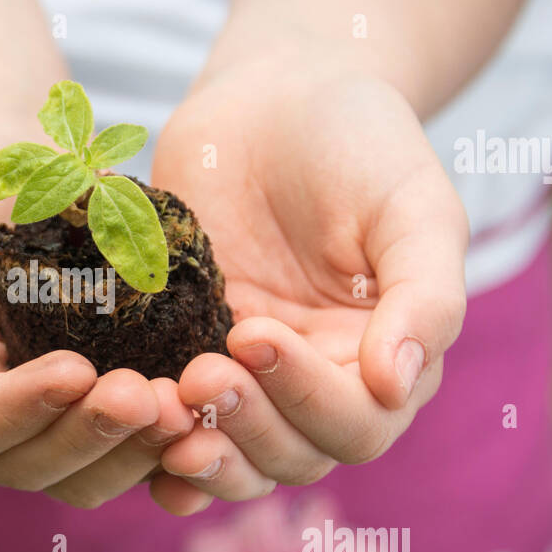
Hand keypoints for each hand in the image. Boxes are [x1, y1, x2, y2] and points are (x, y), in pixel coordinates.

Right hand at [0, 119, 193, 508]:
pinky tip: (213, 402)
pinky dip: (171, 435)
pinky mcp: (101, 405)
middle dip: (92, 436)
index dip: (18, 411)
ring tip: (190, 403)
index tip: (73, 370)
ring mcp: (47, 424)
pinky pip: (136, 443)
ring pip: (90, 471)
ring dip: (140, 449)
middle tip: (150, 396)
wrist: (5, 169)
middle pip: (33, 465)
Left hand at [149, 50, 469, 514]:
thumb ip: (425, 296)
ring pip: (235, 457)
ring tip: (159, 412)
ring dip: (201, 451)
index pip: (357, 424)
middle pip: (292, 454)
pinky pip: (176, 426)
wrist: (276, 95)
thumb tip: (398, 387)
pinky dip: (155, 446)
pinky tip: (126, 436)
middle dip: (246, 427)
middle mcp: (318, 383)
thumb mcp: (413, 207)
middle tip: (199, 376)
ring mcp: (249, 376)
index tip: (254, 334)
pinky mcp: (187, 354)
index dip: (307, 398)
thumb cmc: (359, 142)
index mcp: (383, 360)